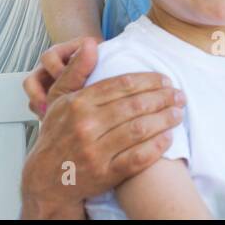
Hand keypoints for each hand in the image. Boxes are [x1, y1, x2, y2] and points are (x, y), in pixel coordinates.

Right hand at [19, 40, 185, 218]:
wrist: (45, 181)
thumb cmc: (56, 136)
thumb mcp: (58, 99)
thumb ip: (76, 70)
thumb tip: (91, 43)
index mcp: (78, 104)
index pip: (122, 85)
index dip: (150, 80)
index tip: (166, 80)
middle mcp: (86, 126)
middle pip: (135, 105)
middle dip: (163, 98)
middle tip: (179, 96)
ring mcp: (95, 152)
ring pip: (139, 130)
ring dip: (164, 120)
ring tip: (177, 114)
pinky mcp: (104, 174)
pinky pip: (137, 158)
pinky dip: (156, 147)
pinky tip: (168, 138)